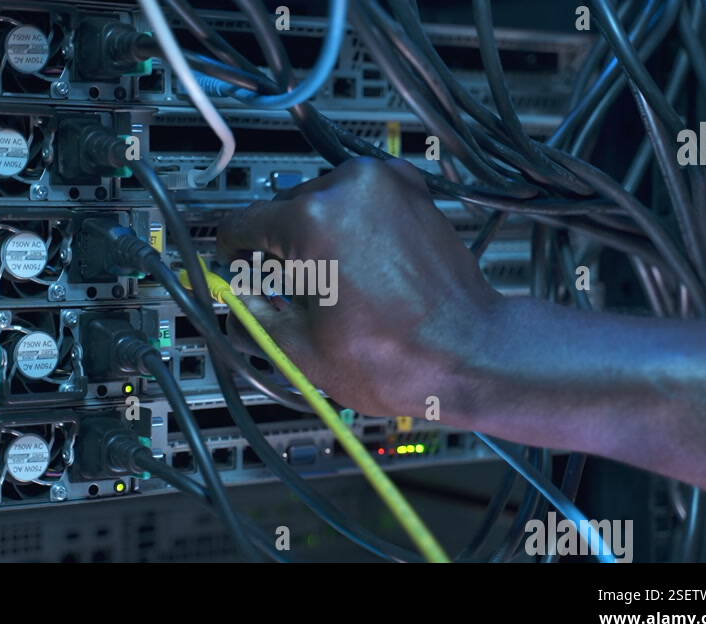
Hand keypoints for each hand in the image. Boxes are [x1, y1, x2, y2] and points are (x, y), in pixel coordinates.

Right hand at [217, 156, 501, 419]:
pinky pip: (360, 202)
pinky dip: (353, 227)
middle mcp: (350, 187)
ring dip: (317, 237)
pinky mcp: (412, 192)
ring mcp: (387, 184)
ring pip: (322, 204)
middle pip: (283, 211)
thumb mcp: (299, 350)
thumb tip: (235, 296)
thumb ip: (250, 313)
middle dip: (280, 250)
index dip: (232, 255)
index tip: (236, 268)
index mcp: (313, 220)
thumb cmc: (402, 357)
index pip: (242, 225)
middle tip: (293, 294)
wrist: (472, 353)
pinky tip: (362, 269)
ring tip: (336, 287)